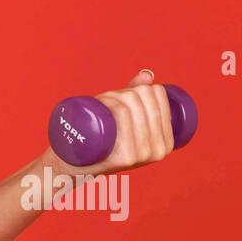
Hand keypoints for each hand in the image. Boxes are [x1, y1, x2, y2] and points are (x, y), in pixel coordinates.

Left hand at [46, 70, 175, 178]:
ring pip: (131, 103)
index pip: (158, 95)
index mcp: (167, 142)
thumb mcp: (124, 120)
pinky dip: (110, 102)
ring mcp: (143, 155)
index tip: (121, 98)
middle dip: (121, 92)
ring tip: (99, 107)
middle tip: (104, 104)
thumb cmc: (100, 140)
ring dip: (111, 96)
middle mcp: (160, 150)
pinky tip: (102, 106)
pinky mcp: (126, 157)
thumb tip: (147, 75)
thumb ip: (139, 98)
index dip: (138, 87)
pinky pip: (123, 115)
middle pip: (143, 98)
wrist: (74, 166)